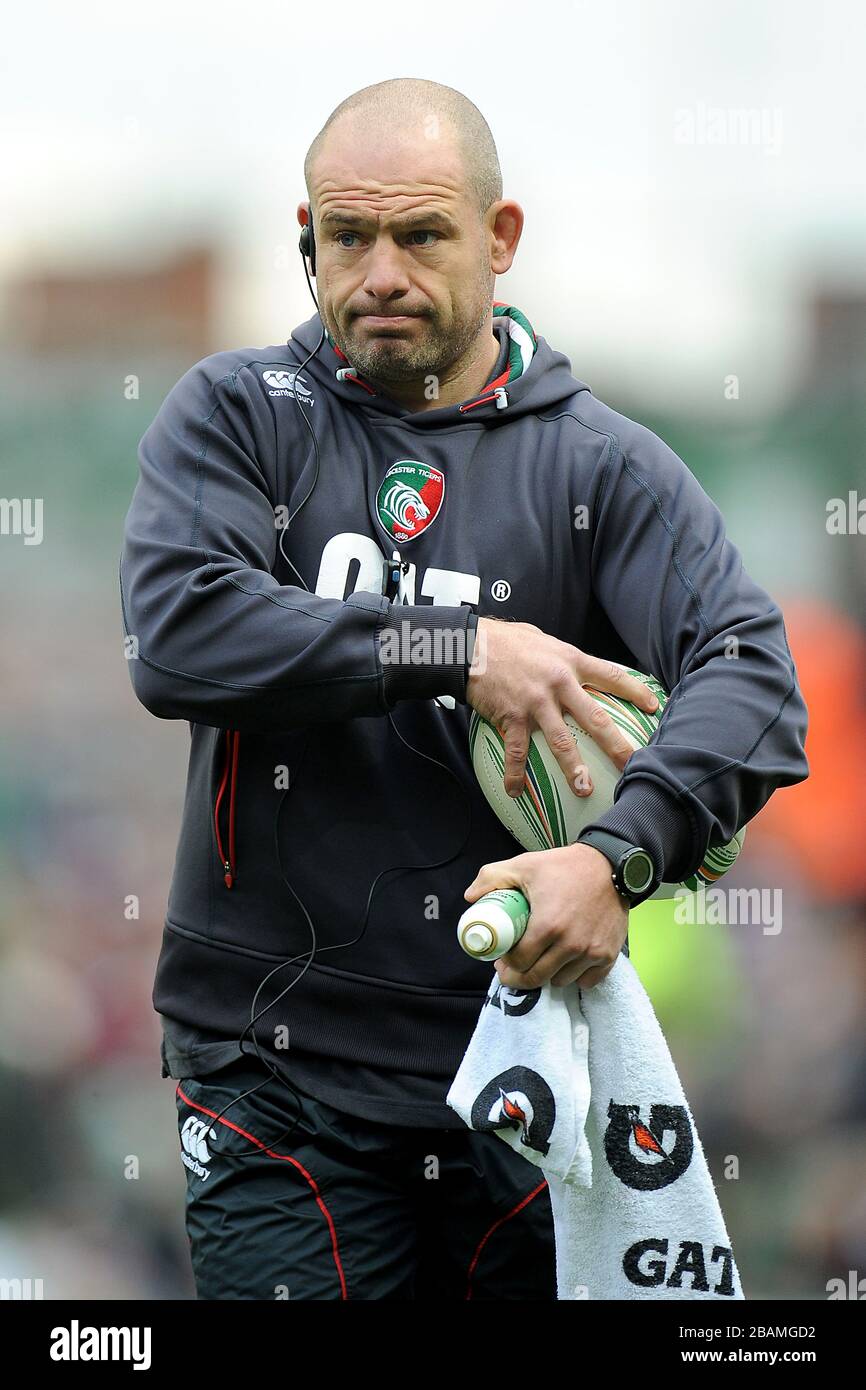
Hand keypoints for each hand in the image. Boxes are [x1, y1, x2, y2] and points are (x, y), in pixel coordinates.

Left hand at [463, 842, 628, 987]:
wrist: (609, 864)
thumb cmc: (564, 866)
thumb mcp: (524, 865)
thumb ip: (491, 878)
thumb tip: (471, 897)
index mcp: (548, 925)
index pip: (519, 962)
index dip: (506, 963)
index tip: (503, 958)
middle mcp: (571, 944)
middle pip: (537, 978)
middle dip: (520, 976)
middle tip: (515, 966)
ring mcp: (592, 952)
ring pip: (561, 981)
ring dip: (548, 975)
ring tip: (541, 959)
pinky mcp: (609, 955)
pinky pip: (587, 981)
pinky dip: (575, 976)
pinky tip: (566, 962)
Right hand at [466, 618, 658, 797]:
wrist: (468, 644)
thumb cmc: (504, 640)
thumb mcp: (542, 640)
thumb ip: (560, 657)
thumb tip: (573, 667)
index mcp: (569, 660)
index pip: (611, 676)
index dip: (635, 691)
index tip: (654, 706)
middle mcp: (558, 682)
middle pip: (596, 718)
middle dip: (617, 744)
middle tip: (633, 764)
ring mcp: (536, 702)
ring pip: (562, 741)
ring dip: (574, 768)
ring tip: (585, 789)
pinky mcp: (512, 717)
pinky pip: (517, 752)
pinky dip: (516, 774)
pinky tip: (516, 791)